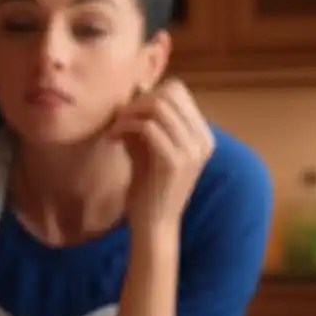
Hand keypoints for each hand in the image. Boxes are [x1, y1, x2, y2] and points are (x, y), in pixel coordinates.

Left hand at [110, 78, 213, 235]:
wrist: (153, 224)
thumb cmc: (148, 188)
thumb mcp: (147, 149)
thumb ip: (145, 123)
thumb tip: (133, 92)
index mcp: (202, 135)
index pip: (178, 91)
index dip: (148, 94)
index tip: (127, 111)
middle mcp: (202, 139)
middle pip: (170, 92)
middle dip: (138, 101)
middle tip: (118, 118)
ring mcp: (192, 150)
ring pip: (159, 106)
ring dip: (129, 113)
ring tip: (114, 129)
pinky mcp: (174, 162)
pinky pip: (148, 127)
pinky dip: (126, 126)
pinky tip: (113, 139)